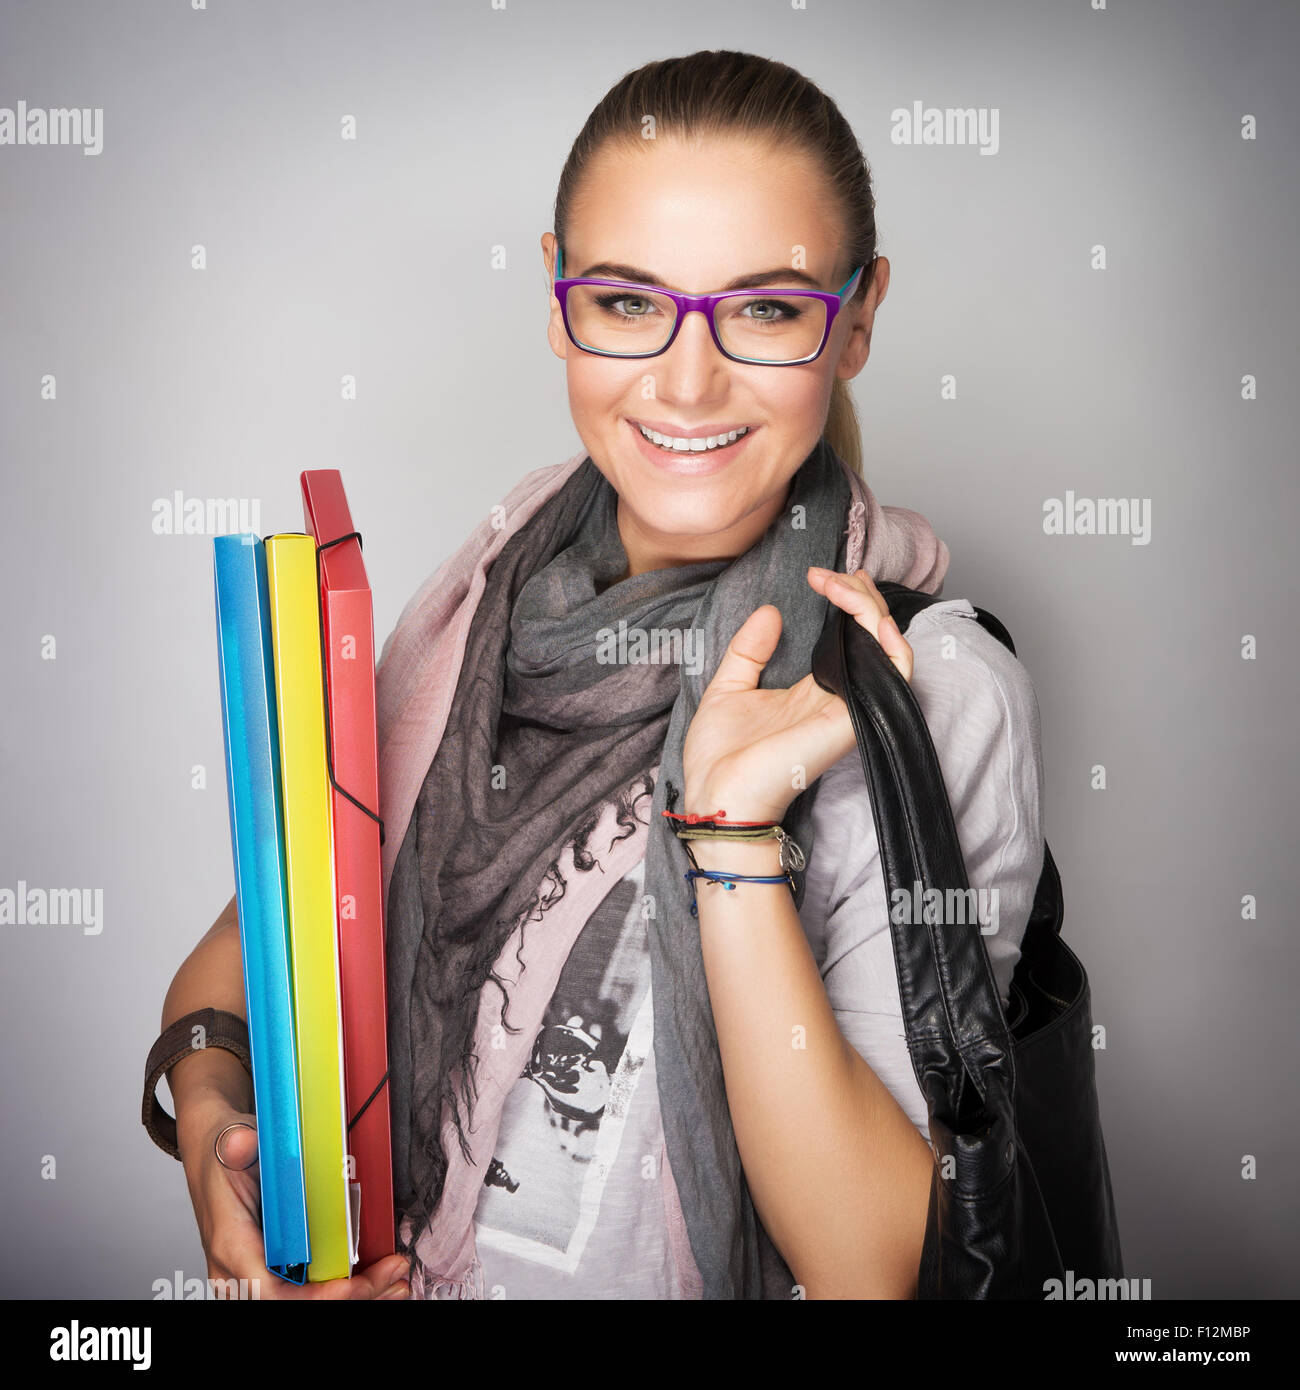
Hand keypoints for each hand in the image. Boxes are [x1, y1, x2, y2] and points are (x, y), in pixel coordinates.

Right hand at [176, 1094, 410, 1299]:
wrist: (214, 1155)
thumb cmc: (222, 1157)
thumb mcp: (229, 1143)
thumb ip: (238, 1146)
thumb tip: (242, 1143)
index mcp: (232, 1245)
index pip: (270, 1292)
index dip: (312, 1298)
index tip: (350, 1287)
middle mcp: (241, 1272)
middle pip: (296, 1305)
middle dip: (350, 1298)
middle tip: (393, 1278)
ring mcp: (258, 1275)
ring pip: (305, 1302)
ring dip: (356, 1297)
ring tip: (396, 1284)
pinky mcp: (276, 1269)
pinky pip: (308, 1291)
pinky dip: (346, 1289)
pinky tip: (377, 1280)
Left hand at [681, 567, 911, 821]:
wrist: (718, 795)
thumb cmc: (720, 757)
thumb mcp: (728, 687)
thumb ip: (750, 650)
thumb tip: (770, 611)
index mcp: (812, 690)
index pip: (847, 636)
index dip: (846, 600)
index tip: (820, 575)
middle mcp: (837, 695)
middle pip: (871, 634)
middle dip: (859, 595)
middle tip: (831, 574)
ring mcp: (849, 706)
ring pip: (888, 647)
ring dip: (871, 608)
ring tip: (843, 585)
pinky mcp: (853, 718)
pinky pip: (894, 675)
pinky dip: (891, 643)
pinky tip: (869, 618)